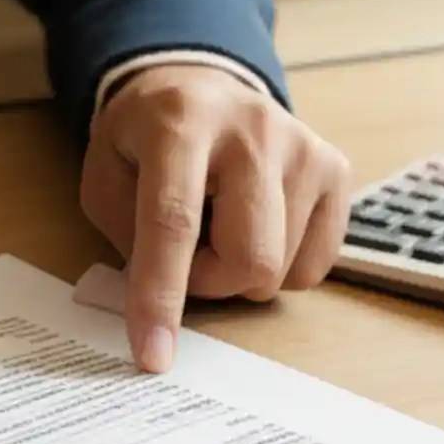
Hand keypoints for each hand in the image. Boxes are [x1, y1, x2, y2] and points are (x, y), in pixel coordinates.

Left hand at [80, 64, 351, 370]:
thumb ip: (126, 239)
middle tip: (187, 261)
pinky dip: (278, 268)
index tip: (154, 357)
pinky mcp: (336, 167)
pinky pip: (314, 267)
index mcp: (179, 123)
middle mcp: (252, 128)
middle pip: (249, 258)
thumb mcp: (107, 179)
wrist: (199, 86)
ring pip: (281, 270)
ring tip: (220, 228)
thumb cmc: (144, 143)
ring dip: (238, 274)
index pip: (173, 223)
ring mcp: (303, 145)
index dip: (161, 297)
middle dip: (210, 284)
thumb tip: (160, 309)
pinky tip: (255, 226)